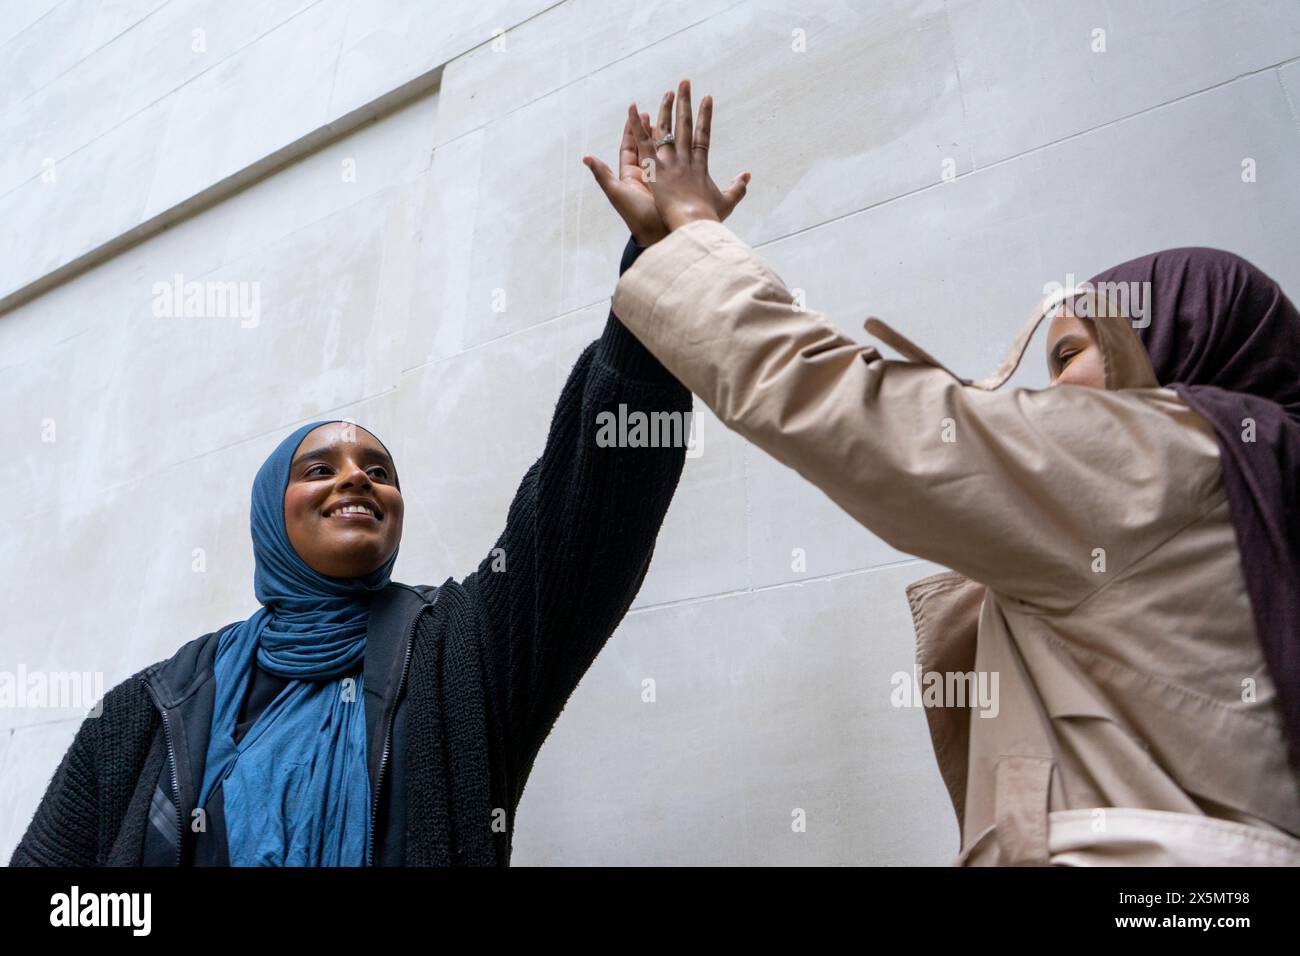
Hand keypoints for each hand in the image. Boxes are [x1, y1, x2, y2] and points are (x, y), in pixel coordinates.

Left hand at [583, 110, 669, 245]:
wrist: (658, 235)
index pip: (629, 147)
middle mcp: (643, 177)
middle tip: (655, 110)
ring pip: (660, 152)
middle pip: (644, 146)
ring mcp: (659, 181)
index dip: (632, 129)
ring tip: (669, 118)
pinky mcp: (673, 185)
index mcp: (628, 176)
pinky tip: (685, 137)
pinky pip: (674, 164)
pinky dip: (678, 150)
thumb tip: (586, 157)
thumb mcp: (617, 194)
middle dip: (648, 128)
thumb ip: (602, 175)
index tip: (636, 112)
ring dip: (664, 135)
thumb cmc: (636, 217)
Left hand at [629, 79, 749, 232]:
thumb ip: (737, 189)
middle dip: (685, 103)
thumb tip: (748, 175)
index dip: (704, 117)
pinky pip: (642, 143)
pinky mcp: (654, 169)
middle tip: (685, 82)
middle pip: (684, 126)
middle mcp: (684, 160)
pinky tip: (632, 107)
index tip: (707, 98)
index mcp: (699, 167)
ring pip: (664, 130)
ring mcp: (669, 162)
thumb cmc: (708, 219)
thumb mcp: (726, 204)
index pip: (702, 136)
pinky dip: (635, 126)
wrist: (695, 224)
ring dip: (665, 108)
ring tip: (667, 90)